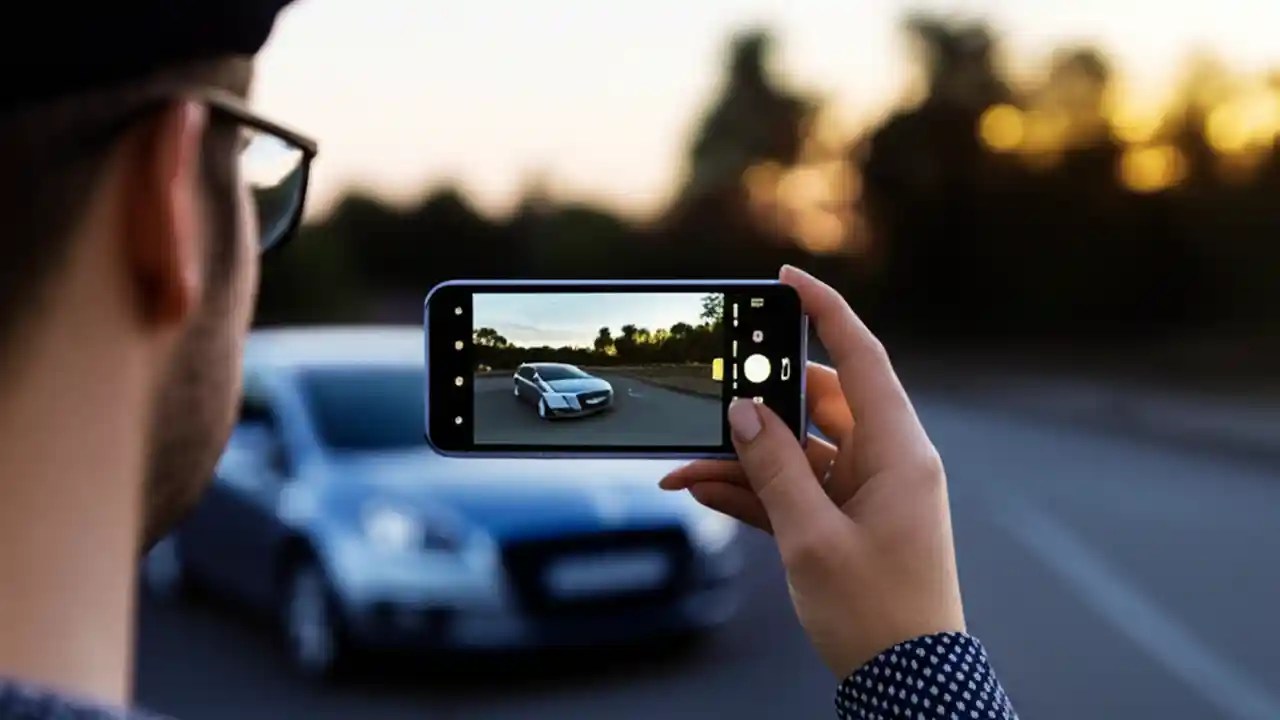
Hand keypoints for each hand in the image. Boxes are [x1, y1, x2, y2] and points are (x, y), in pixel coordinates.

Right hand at [660, 265, 965, 677]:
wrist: (906, 684)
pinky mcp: (844, 522)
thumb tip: (744, 413)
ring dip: (743, 459)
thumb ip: (773, 468)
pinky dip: (753, 491)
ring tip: (687, 467)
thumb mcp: (812, 537)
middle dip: (758, 405)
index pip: (861, 358)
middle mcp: (885, 463)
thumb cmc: (879, 615)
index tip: (787, 280)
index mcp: (898, 452)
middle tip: (710, 401)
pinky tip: (705, 489)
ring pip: (796, 451)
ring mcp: (864, 493)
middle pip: (817, 404)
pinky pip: (793, 489)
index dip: (826, 311)